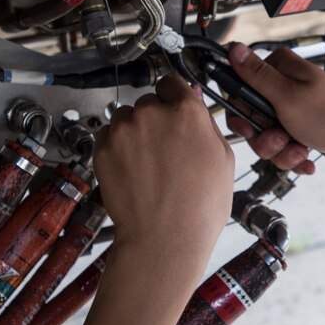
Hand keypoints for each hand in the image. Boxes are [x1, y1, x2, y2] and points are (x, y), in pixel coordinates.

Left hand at [93, 76, 233, 279]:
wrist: (165, 240)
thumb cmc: (200, 207)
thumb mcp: (222, 159)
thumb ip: (205, 123)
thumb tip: (193, 97)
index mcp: (187, 112)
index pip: (172, 83)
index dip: (172, 99)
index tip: (172, 112)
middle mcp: (152, 113)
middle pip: (148, 102)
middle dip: (154, 120)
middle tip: (164, 151)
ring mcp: (124, 130)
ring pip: (125, 118)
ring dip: (133, 133)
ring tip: (146, 165)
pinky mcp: (102, 149)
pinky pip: (107, 136)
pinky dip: (115, 148)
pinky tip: (132, 172)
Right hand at [226, 42, 324, 171]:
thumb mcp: (288, 96)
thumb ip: (257, 75)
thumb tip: (233, 48)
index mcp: (279, 69)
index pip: (240, 89)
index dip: (242, 114)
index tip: (252, 127)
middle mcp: (285, 85)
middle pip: (252, 118)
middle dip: (264, 138)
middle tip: (280, 141)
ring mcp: (294, 108)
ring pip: (267, 136)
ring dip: (280, 151)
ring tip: (299, 152)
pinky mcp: (302, 127)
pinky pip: (284, 146)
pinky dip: (293, 156)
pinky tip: (306, 160)